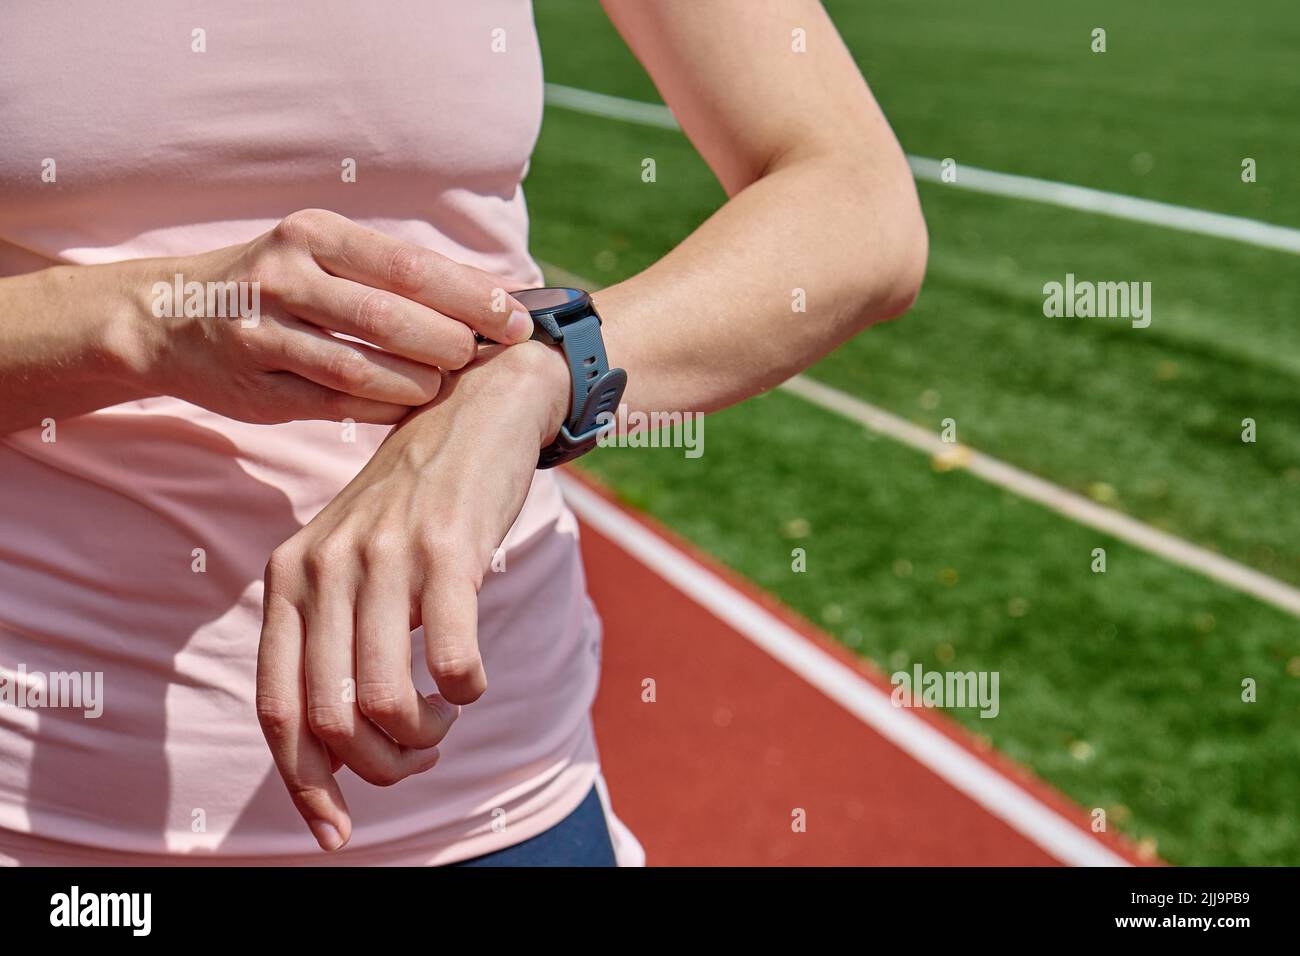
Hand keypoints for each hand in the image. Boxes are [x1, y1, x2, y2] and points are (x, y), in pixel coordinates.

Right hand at [122, 208, 535, 424]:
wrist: (169, 316)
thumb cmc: (274, 284)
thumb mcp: (319, 253)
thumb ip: (388, 272)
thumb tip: (486, 297)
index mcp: (312, 236)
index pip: (410, 266)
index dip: (471, 296)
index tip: (515, 318)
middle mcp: (284, 278)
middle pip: (390, 316)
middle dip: (451, 341)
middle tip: (482, 355)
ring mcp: (264, 334)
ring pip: (361, 365)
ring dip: (419, 380)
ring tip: (445, 382)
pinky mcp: (257, 386)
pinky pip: (335, 402)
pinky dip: (381, 405)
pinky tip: (407, 405)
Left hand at [254, 340, 569, 849]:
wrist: (474, 409)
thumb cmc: (417, 505)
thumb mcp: (352, 560)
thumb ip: (332, 637)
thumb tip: (338, 747)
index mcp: (289, 577)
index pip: (277, 709)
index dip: (305, 784)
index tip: (340, 831)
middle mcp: (324, 568)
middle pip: (330, 718)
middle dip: (381, 766)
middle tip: (418, 757)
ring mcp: (384, 558)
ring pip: (385, 700)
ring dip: (423, 734)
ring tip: (444, 717)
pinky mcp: (448, 550)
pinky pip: (453, 662)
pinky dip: (466, 692)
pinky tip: (472, 678)